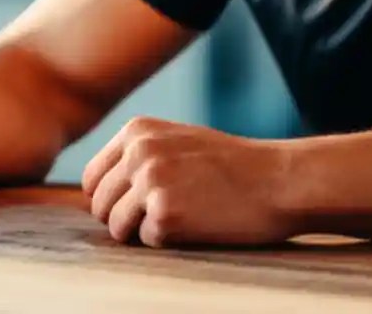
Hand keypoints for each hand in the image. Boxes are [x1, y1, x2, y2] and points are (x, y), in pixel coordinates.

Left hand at [82, 117, 294, 247]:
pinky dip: (167, 240)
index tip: (135, 207)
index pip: (94, 179)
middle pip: (100, 205)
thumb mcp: (177, 141)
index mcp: (137, 131)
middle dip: (122, 220)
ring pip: (117, 226)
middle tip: (159, 220)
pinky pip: (147, 241)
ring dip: (141, 233)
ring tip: (177, 222)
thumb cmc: (232, 165)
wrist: (277, 180)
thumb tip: (96, 189)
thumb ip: (139, 155)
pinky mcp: (164, 214)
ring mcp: (150, 182)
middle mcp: (138, 152)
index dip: (110, 200)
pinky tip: (196, 224)